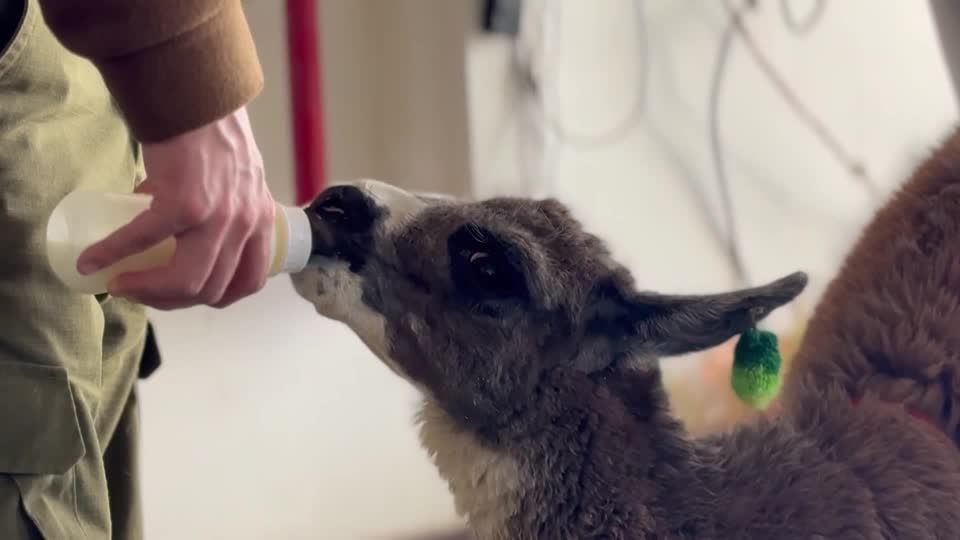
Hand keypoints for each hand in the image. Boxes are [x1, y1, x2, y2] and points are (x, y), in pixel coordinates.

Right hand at [76, 107, 274, 309]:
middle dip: (171, 300)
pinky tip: (92, 260)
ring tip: (121, 284)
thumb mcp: (236, 180)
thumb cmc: (212, 133)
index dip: (216, 297)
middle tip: (141, 290)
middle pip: (210, 290)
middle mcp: (245, 223)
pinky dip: (112, 253)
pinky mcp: (184, 203)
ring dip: (147, 291)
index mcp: (260, 220)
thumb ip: (221, 208)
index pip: (248, 281)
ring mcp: (218, 216)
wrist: (197, 94)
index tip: (186, 295)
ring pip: (185, 281)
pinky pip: (143, 241)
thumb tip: (173, 227)